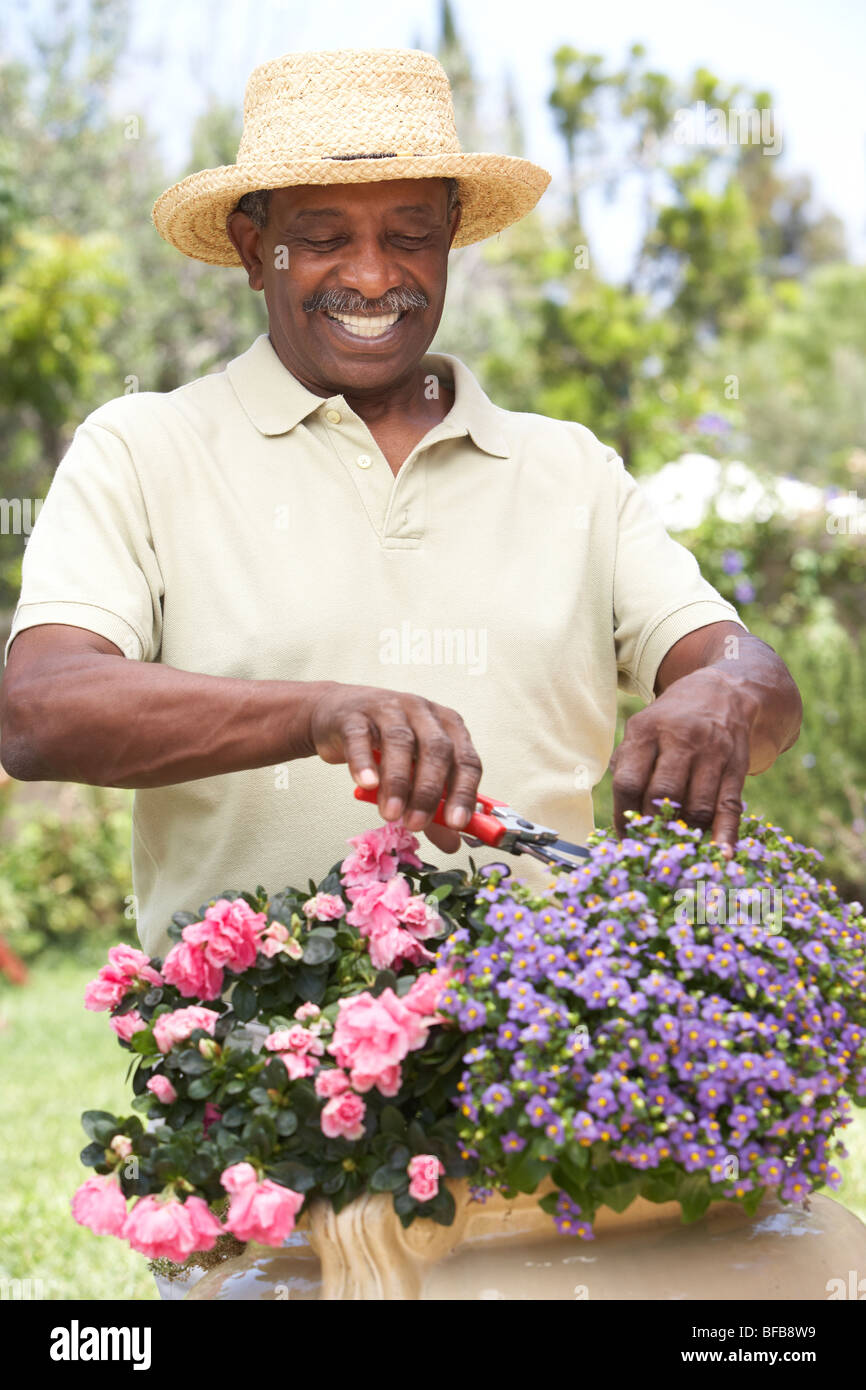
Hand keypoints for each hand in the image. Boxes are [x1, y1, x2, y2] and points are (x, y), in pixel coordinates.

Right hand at [307, 683, 481, 836]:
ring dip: (397, 782)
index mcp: (448, 726)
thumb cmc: (383, 745)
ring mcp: (388, 709)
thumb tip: (453, 844)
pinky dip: (363, 762)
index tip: (458, 824)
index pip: (466, 759)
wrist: (336, 716)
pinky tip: (367, 784)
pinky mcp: (354, 715)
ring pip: (399, 742)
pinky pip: (360, 737)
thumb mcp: (414, 775)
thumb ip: (434, 809)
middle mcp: (422, 712)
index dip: (464, 792)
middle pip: (436, 749)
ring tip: (391, 814)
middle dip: (429, 791)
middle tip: (417, 824)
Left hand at [610, 667, 759, 850]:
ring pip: (696, 806)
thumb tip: (620, 812)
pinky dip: (725, 834)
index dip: (623, 815)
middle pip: (662, 795)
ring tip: (673, 846)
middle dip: (652, 825)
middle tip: (648, 844)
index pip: (629, 781)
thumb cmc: (673, 718)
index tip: (624, 835)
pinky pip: (729, 807)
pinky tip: (720, 854)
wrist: (726, 691)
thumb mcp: (644, 725)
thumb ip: (627, 762)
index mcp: (648, 730)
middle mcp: (681, 740)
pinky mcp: (736, 767)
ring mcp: (712, 754)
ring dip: (684, 833)